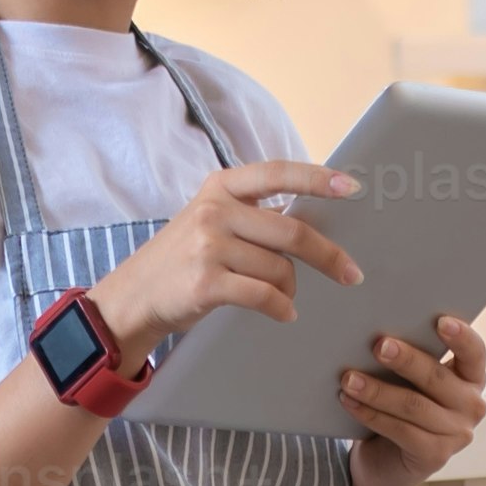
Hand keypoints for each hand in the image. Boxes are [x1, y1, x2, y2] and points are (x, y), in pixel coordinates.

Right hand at [91, 162, 363, 361]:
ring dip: (292, 289)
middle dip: (328, 256)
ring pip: (280, 269)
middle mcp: (214, 211)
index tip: (351, 187)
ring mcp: (208, 246)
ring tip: (284, 297)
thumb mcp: (211, 220)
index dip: (317, 178)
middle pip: (291, 231)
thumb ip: (253, 215)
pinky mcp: (206, 283)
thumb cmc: (184, 258)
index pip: (277, 173)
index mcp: (220, 187)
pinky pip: (265, 296)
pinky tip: (284, 313)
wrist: (134, 296)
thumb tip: (314, 224)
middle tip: (351, 273)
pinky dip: (282, 308)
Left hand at [344, 308, 485, 485]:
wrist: (386, 466)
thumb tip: (378, 335)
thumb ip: (408, 362)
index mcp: (471, 378)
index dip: (461, 337)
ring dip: (377, 390)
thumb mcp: (409, 383)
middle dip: (406, 359)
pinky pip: (400, 430)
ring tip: (349, 378)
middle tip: (378, 345)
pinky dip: (370, 414)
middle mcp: (472, 405)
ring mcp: (457, 434)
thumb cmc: (398, 411)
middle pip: (437, 377)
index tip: (440, 321)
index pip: (474, 352)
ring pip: (413, 405)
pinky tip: (348, 401)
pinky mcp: (435, 455)